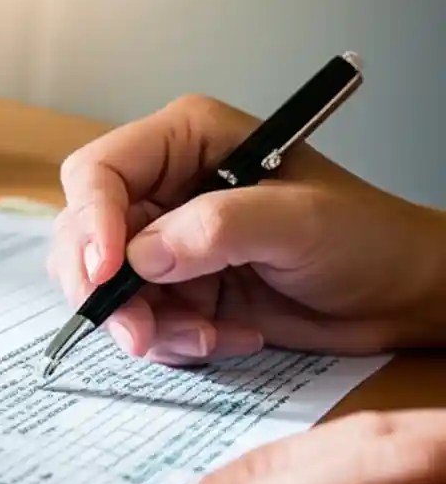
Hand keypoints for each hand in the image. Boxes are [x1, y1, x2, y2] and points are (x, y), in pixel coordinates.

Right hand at [48, 94, 445, 364]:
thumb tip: (139, 256)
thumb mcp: (300, 221)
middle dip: (104, 289)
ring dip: (142, 323)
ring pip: (102, 286)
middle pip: (83, 234)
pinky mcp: (174, 290)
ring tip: (204, 337)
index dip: (91, 221)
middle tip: (138, 332)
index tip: (108, 272)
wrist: (400, 297)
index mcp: (184, 142)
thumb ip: (217, 228)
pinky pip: (137, 320)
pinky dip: (170, 341)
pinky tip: (224, 337)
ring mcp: (164, 242)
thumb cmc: (366, 238)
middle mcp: (162, 188)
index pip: (99, 173)